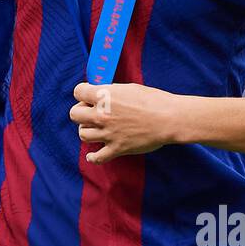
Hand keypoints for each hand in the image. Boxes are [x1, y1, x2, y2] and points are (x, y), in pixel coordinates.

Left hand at [69, 81, 188, 163]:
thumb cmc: (154, 100)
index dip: (82, 93)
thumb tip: (100, 93)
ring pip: (82, 134)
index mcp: (104, 96)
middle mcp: (102, 115)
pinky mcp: (117, 148)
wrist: (169, 119)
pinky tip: (92, 155)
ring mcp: (108, 133)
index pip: (77, 91)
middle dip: (81, 112)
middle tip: (92, 112)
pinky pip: (97, 157)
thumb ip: (111, 92)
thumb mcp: (129, 88)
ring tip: (97, 129)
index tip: (88, 96)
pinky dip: (93, 157)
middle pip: (74, 114)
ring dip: (88, 130)